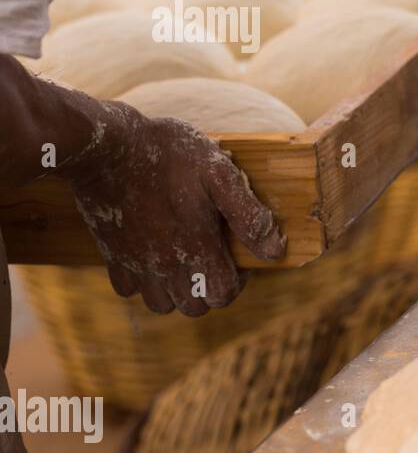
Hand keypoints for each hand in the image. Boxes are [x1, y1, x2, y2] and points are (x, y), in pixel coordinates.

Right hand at [68, 104, 285, 315]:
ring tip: (183, 261)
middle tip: (210, 257)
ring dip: (176, 291)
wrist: (106, 146)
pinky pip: (128, 289)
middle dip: (209, 290)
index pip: (223, 294)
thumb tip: (275, 249)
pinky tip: (151, 256)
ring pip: (161, 304)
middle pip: (195, 307)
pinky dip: (142, 282)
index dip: (236, 281)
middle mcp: (165, 262)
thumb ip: (248, 213)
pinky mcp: (111, 253)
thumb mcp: (218, 172)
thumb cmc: (168, 154)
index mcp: (196, 245)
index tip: (234, 256)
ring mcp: (135, 261)